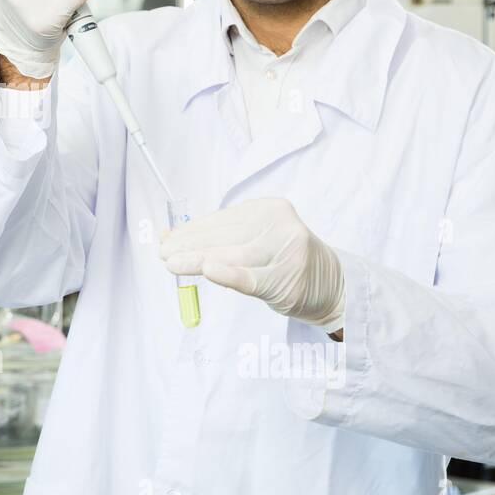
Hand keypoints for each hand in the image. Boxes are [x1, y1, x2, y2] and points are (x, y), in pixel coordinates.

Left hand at [158, 199, 345, 332]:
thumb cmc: (284, 260)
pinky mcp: (285, 282)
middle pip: (224, 236)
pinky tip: (207, 271)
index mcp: (270, 209)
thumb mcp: (259, 238)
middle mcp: (279, 227)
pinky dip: (227, 274)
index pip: (223, 219)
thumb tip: (171, 235)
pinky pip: (250, 278)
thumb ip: (222, 235)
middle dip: (189, 245)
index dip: (192, 229)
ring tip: (172, 263)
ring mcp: (285, 254)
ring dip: (196, 259)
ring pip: (231, 255)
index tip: (168, 238)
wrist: (332, 285)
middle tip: (163, 252)